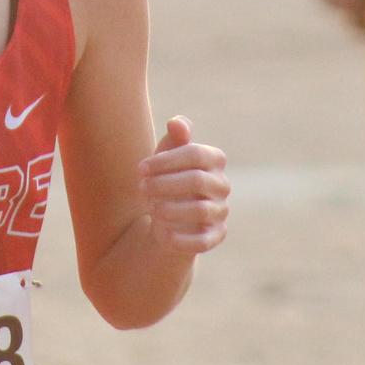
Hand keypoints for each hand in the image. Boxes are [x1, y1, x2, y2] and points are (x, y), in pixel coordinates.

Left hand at [139, 117, 229, 255]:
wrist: (167, 215)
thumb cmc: (166, 177)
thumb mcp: (166, 155)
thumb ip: (174, 138)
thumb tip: (177, 123)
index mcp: (214, 160)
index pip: (195, 154)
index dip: (166, 160)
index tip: (141, 168)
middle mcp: (222, 185)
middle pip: (197, 181)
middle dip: (164, 184)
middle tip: (141, 188)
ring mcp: (221, 212)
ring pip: (200, 210)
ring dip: (169, 209)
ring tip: (150, 207)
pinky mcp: (216, 236)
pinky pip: (202, 240)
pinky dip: (180, 237)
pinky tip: (161, 232)